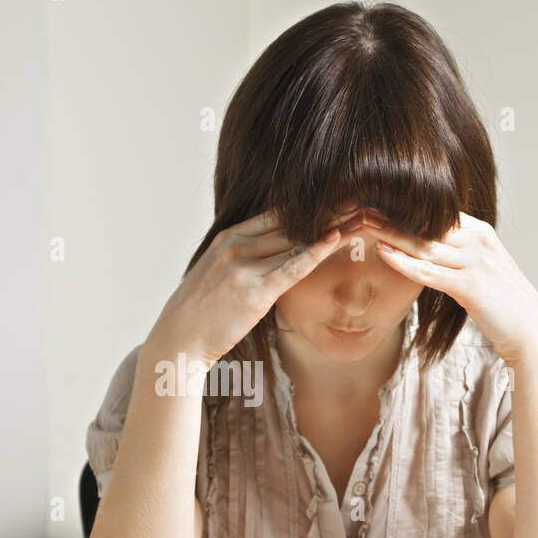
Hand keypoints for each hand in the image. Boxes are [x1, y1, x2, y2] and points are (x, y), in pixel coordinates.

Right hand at [148, 206, 359, 368]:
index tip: (336, 198)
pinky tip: (334, 240)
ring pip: (294, 242)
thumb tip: (267, 255)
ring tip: (358, 217)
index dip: (308, 207)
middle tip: (357, 200)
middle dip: (325, 213)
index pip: (274, 214)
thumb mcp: (215, 272)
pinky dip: (315, 253)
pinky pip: (291, 268)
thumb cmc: (199, 312)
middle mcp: (236, 246)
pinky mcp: (254, 292)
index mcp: (227, 238)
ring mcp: (244, 268)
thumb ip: (240, 258)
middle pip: (289, 223)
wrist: (178, 339)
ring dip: (329, 229)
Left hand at [361, 210, 537, 366]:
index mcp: (480, 231)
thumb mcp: (480, 268)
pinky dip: (404, 262)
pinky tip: (384, 253)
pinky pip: (430, 271)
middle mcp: (478, 240)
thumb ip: (457, 254)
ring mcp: (474, 261)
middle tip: (359, 204)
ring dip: (390, 233)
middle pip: (427, 223)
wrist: (529, 330)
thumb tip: (428, 248)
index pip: (436, 212)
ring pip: (424, 244)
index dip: (404, 207)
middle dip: (391, 214)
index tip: (374, 201)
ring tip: (361, 223)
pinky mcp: (469, 286)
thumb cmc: (501, 302)